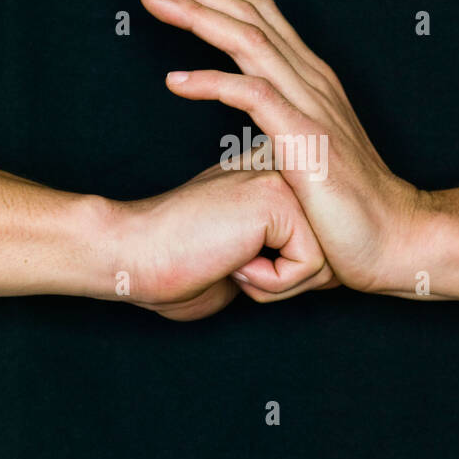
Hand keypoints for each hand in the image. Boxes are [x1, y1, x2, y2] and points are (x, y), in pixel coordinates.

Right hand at [104, 160, 336, 320]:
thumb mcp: (242, 261)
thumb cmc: (175, 267)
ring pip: (323, 263)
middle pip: (326, 254)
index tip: (232, 263)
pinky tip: (233, 260)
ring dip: (276, 284)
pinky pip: (309, 265)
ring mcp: (280, 181)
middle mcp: (279, 174)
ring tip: (231, 261)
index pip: (316, 245)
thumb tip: (322, 271)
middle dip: (285, 282)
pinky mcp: (277, 198)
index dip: (283, 276)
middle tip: (231, 265)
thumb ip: (279, 254)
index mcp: (268, 181)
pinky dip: (271, 282)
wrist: (132, 255)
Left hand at [130, 0, 426, 295]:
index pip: (257, 17)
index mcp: (310, 79)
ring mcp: (310, 106)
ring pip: (247, 40)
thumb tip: (237, 154)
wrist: (395, 238)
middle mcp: (311, 80)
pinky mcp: (306, 139)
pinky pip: (253, 96)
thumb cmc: (347, 207)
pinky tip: (174, 81)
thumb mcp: (304, 158)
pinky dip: (212, 82)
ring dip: (196, 15)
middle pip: (246, 14)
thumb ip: (272, 140)